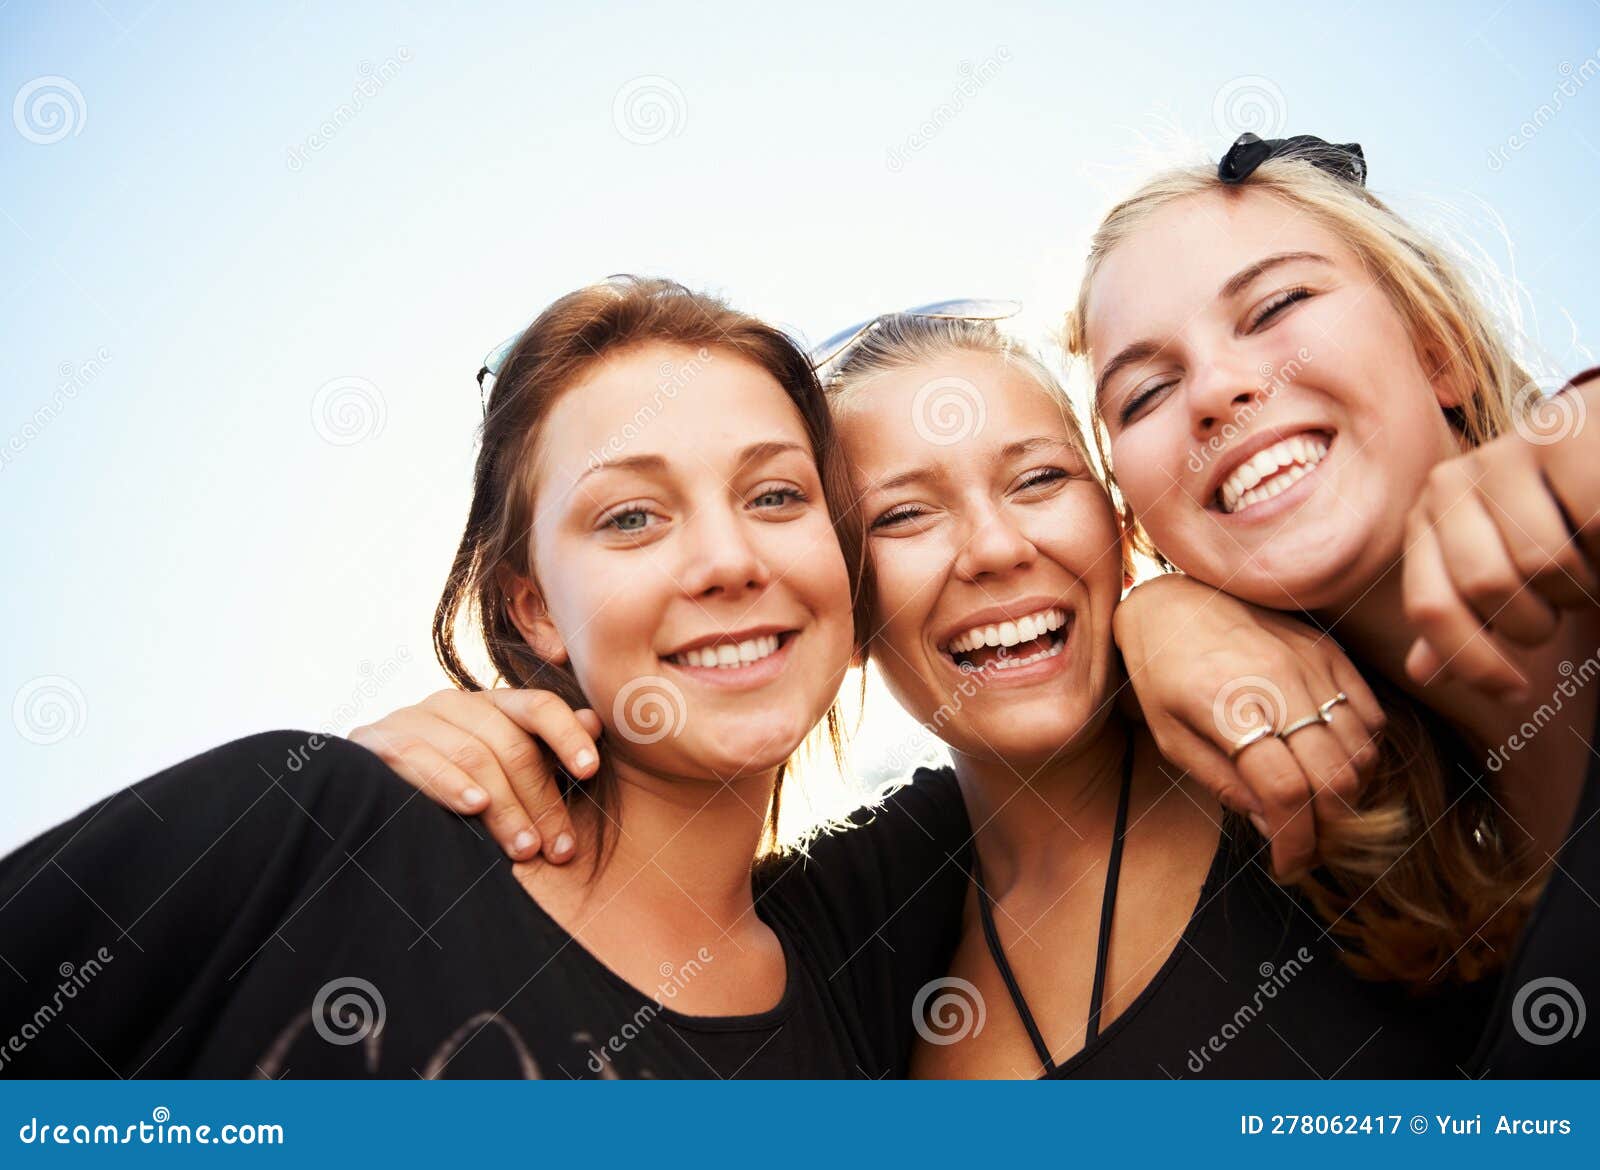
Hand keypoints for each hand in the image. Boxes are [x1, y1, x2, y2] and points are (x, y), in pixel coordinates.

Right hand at [349, 689, 601, 861]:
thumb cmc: (451, 786)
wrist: (363, 794)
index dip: (567, 736)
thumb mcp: (505, 771)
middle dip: (540, 799)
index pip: (538, 707)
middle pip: (510, 742)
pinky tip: (474, 807)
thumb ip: (547, 750)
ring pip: (473, 755)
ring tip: (526, 849)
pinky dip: (449, 783)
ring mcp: (412, 718)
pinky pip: (419, 758)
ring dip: (505, 807)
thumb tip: (596, 723)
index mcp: (490, 705)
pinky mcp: (375, 741)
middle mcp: (453, 704)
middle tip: (558, 848)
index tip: (591, 771)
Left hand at [1114, 575, 1386, 878]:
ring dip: (1349, 793)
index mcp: (1226, 709)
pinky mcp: (1328, 650)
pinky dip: (1363, 750)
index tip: (1289, 865)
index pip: (1284, 793)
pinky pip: (1371, 714)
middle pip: (1335, 778)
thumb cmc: (1162, 674)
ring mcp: (1309, 664)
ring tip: (1319, 806)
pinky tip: (1331, 761)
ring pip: (1361, 751)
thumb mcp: (1171, 738)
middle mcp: (1276, 684)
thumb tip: (1272, 826)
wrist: (1173, 602)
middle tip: (1309, 842)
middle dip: (1329, 828)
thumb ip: (1224, 783)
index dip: (1295, 843)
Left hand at [1404, 372, 1599, 695]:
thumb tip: (1422, 673)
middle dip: (1540, 618)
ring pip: (1545, 562)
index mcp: (1427, 517)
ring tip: (1590, 558)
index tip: (1515, 693)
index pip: (1429, 607)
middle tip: (1565, 599)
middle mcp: (1450, 481)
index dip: (1473, 663)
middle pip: (1488, 588)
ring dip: (1583, 585)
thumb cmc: (1559, 516)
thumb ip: (1465, 610)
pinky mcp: (1563, 434)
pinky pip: (1592, 526)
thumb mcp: (1504, 564)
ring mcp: (1503, 453)